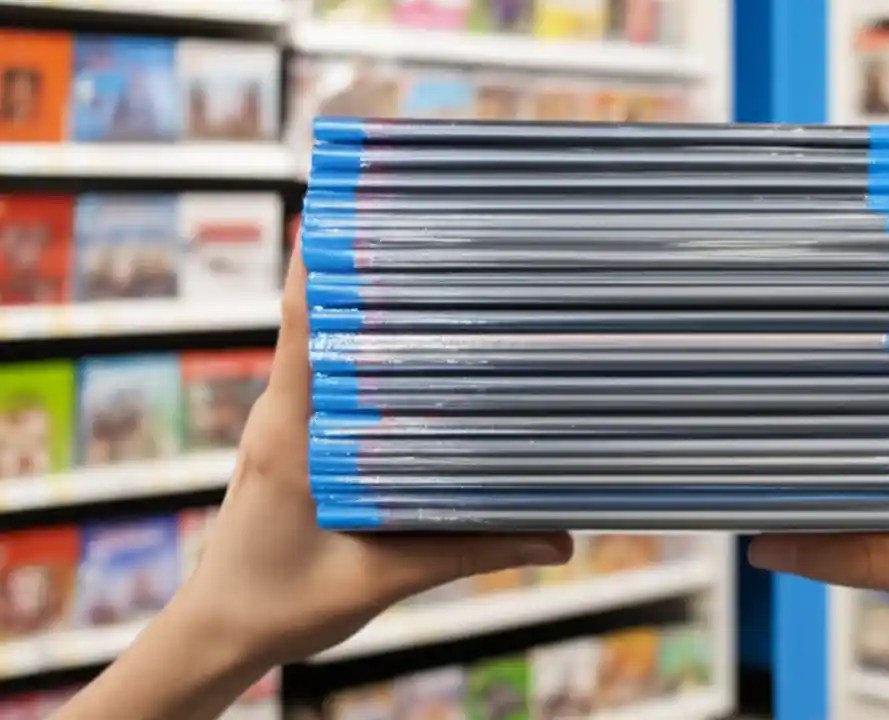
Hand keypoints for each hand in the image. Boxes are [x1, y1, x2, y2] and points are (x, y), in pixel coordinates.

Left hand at [175, 246, 573, 667]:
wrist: (223, 632)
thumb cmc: (285, 606)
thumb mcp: (385, 578)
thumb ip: (470, 551)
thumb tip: (559, 538)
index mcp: (294, 431)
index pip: (303, 317)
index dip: (323, 254)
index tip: (356, 199)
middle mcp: (281, 411)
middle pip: (318, 313)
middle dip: (364, 264)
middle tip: (426, 228)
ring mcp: (282, 421)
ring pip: (321, 343)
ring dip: (364, 307)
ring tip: (429, 275)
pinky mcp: (291, 437)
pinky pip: (324, 375)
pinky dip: (361, 350)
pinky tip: (408, 353)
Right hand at [747, 299, 888, 717]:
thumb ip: (857, 555)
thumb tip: (766, 545)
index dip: (868, 288)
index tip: (804, 281)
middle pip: (870, 365)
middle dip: (818, 359)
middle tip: (749, 354)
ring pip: (858, 422)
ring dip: (814, 423)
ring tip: (748, 414)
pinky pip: (855, 473)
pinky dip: (822, 475)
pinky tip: (778, 481)